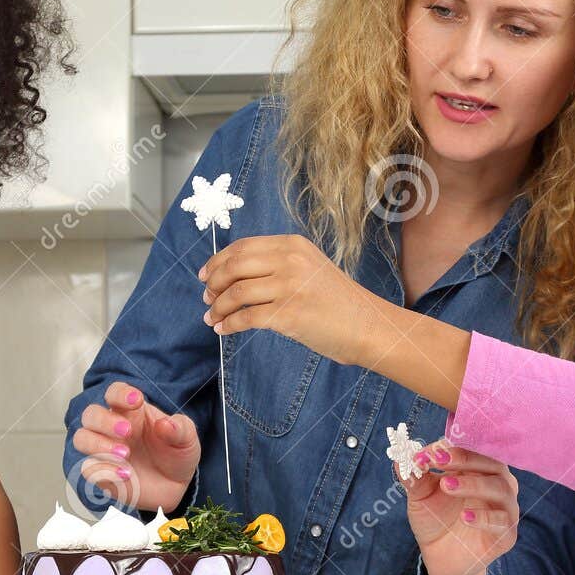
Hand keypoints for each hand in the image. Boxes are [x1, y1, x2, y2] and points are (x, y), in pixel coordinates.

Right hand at [72, 381, 200, 512]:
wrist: (174, 487)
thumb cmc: (176, 454)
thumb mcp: (187, 439)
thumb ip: (180, 429)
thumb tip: (165, 424)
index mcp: (130, 411)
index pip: (114, 393)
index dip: (120, 394)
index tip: (137, 400)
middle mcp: (111, 428)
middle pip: (91, 414)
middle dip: (105, 420)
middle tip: (127, 431)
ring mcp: (103, 451)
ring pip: (82, 438)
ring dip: (99, 444)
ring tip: (126, 454)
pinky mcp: (100, 473)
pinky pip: (89, 468)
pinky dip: (104, 470)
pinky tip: (126, 475)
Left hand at [199, 234, 390, 366]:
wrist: (369, 325)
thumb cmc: (338, 301)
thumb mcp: (309, 268)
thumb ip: (278, 264)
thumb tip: (233, 275)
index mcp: (293, 244)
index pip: (242, 247)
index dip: (218, 261)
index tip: (205, 274)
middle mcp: (290, 260)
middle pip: (234, 266)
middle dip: (214, 283)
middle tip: (207, 297)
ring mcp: (290, 286)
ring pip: (236, 293)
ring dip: (218, 307)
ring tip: (212, 317)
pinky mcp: (289, 314)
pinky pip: (246, 317)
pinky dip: (229, 324)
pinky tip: (223, 330)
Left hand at [403, 440, 519, 574]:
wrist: (440, 557)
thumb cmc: (435, 519)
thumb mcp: (420, 496)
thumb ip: (415, 477)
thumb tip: (402, 457)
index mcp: (478, 468)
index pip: (471, 448)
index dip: (449, 448)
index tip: (423, 454)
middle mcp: (497, 483)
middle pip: (491, 462)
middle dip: (463, 459)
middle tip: (437, 461)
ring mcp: (505, 507)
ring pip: (500, 488)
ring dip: (473, 484)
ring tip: (447, 486)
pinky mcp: (506, 533)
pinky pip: (502, 521)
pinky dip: (484, 517)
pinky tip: (464, 517)